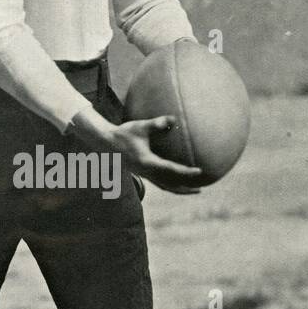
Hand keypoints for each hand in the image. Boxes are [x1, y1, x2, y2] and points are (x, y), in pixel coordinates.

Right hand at [68, 109, 202, 194]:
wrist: (106, 143)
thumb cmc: (124, 133)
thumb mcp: (141, 127)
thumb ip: (157, 123)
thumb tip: (174, 119)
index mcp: (148, 163)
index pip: (171, 170)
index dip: (186, 172)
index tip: (199, 171)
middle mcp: (147, 172)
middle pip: (170, 186)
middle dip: (185, 189)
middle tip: (200, 189)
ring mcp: (144, 175)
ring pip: (165, 186)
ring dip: (179, 189)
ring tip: (193, 189)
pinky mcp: (142, 173)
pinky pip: (160, 182)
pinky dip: (171, 184)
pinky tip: (178, 180)